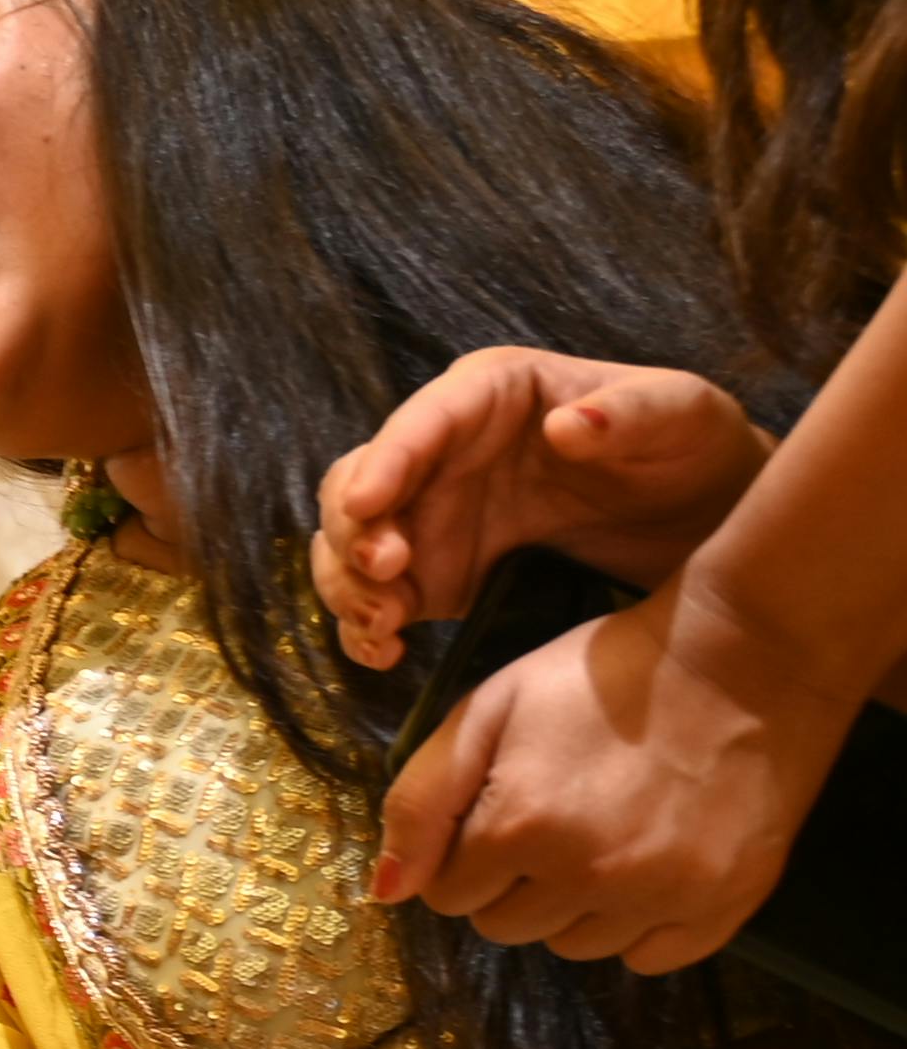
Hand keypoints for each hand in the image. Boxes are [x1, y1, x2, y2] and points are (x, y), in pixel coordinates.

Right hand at [315, 348, 776, 669]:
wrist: (700, 517)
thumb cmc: (689, 446)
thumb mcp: (682, 416)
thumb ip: (631, 413)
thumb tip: (564, 426)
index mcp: (491, 395)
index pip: (423, 419)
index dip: (387, 459)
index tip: (366, 503)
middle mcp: (443, 452)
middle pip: (359, 481)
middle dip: (355, 530)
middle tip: (386, 571)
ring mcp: (433, 517)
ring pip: (348, 544)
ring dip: (348, 585)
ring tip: (383, 623)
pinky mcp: (436, 576)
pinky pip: (376, 600)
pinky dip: (365, 628)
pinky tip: (387, 653)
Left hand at [371, 572, 861, 969]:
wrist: (746, 651)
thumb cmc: (603, 673)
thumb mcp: (489, 709)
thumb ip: (421, 801)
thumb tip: (387, 891)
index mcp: (520, 827)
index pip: (446, 894)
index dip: (465, 852)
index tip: (501, 809)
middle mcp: (589, 875)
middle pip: (506, 927)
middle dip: (513, 882)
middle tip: (557, 815)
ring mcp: (662, 894)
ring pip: (575, 947)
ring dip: (574, 907)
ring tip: (606, 834)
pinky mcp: (725, 902)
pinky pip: (651, 957)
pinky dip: (642, 927)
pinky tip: (651, 866)